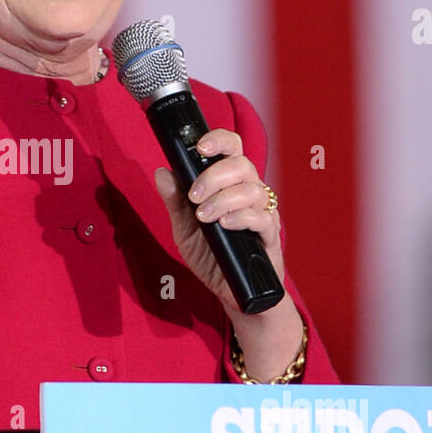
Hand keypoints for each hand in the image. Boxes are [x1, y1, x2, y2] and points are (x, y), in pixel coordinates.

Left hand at [153, 128, 284, 315]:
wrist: (231, 292)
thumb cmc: (211, 256)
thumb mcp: (185, 229)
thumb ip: (175, 201)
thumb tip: (161, 172)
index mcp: (229, 185)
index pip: (232, 149)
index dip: (219, 140)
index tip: (199, 146)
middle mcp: (249, 193)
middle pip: (242, 165)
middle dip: (213, 176)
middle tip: (194, 197)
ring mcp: (263, 213)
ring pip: (252, 190)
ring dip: (223, 200)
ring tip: (204, 217)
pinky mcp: (270, 235)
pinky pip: (262, 217)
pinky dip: (241, 218)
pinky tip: (224, 225)